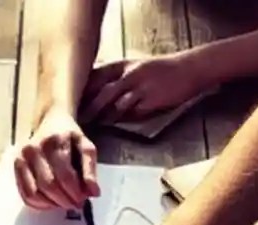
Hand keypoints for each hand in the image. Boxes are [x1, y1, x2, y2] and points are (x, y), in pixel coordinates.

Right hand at [15, 109, 99, 209]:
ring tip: (63, 204)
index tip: (83, 200)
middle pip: (49, 185)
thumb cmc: (70, 137)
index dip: (75, 193)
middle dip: (64, 200)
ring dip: (51, 204)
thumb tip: (94, 193)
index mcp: (55, 141)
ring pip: (35, 192)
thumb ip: (90, 169)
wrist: (51, 121)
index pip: (65, 175)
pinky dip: (37, 204)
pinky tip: (49, 203)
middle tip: (75, 205)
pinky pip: (24, 193)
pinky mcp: (16, 165)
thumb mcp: (86, 147)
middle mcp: (35, 148)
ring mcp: (22, 157)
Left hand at [78, 53, 208, 124]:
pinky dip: (119, 120)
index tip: (68, 101)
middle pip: (100, 91)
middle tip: (74, 119)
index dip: (81, 90)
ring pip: (113, 104)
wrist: (188, 70)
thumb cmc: (161, 71)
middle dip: (86, 107)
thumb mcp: (136, 67)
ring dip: (100, 116)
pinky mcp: (150, 99)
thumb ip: (118, 78)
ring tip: (88, 126)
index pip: (95, 76)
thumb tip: (98, 94)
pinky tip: (111, 125)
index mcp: (122, 65)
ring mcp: (139, 87)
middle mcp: (128, 74)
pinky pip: (130, 112)